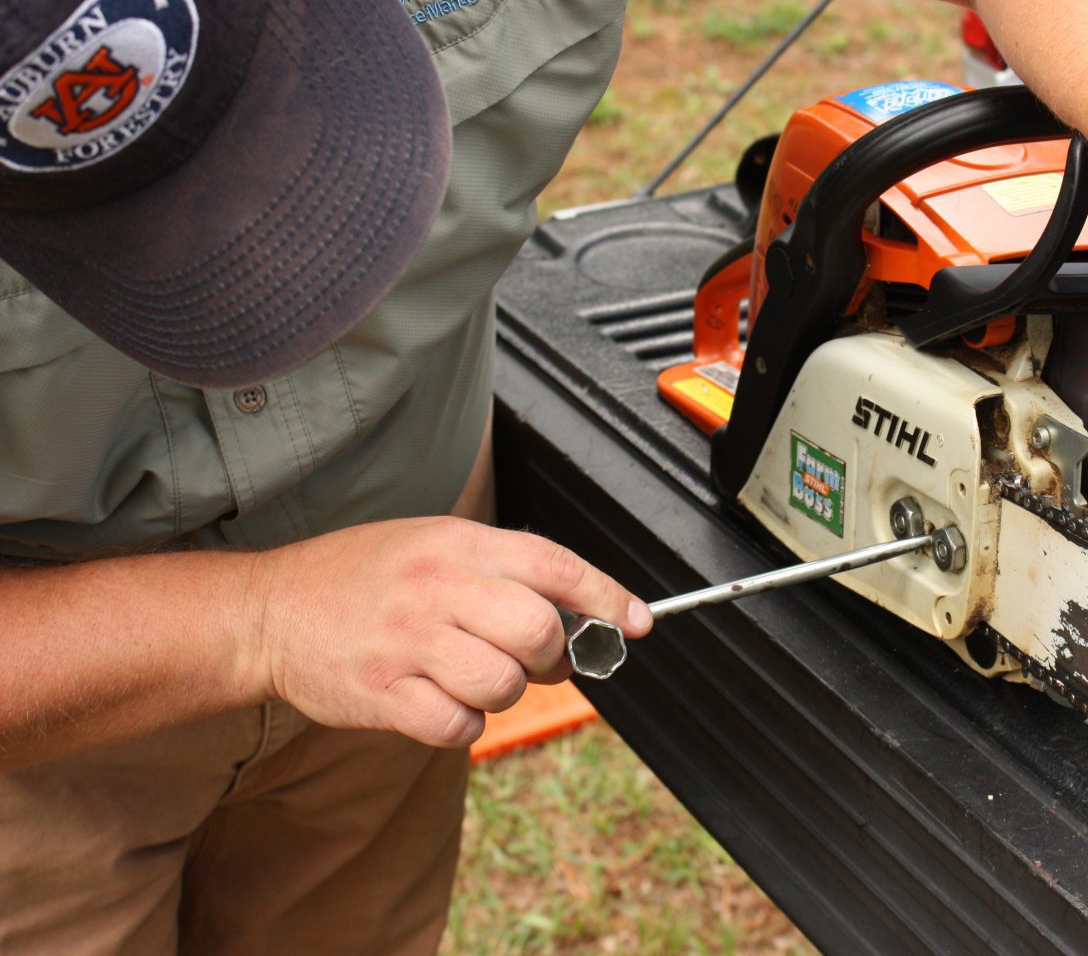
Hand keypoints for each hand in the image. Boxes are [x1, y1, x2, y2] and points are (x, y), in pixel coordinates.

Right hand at [243, 517, 650, 746]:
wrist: (268, 611)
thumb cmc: (362, 578)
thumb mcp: (432, 544)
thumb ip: (502, 570)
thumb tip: (582, 614)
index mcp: (458, 543)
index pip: (555, 565)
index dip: (607, 597)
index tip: (638, 623)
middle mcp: (437, 587)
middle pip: (539, 630)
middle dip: (550, 654)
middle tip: (529, 658)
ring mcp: (408, 641)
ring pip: (503, 683)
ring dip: (501, 692)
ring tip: (468, 676)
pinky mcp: (382, 694)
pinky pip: (458, 725)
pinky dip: (462, 724)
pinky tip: (437, 700)